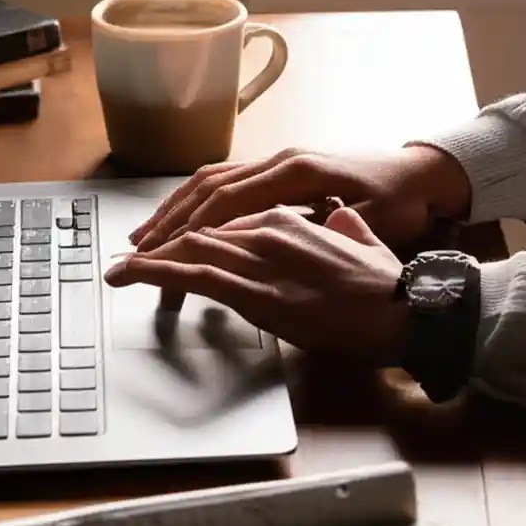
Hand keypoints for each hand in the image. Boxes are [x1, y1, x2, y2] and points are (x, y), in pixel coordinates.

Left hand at [106, 205, 408, 366]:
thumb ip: (344, 228)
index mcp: (286, 217)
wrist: (407, 309)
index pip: (222, 221)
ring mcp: (259, 257)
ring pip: (187, 248)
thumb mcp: (365, 242)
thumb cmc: (388, 284)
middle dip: (158, 247)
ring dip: (146, 259)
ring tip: (118, 270)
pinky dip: (156, 274)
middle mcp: (266, 228)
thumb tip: (337, 220)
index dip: (188, 237)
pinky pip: (194, 276)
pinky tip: (132, 277)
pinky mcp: (255, 290)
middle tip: (129, 261)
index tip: (167, 249)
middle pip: (196, 232)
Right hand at [129, 146, 470, 252]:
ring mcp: (276, 161)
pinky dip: (195, 201)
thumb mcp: (372, 221)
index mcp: (298, 172)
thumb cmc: (399, 202)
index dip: (192, 226)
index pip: (229, 198)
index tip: (162, 252)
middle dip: (170, 220)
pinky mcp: (276, 168)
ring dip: (174, 209)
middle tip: (138, 251)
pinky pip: (224, 180)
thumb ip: (327, 227)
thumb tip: (287, 235)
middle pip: (209, 187)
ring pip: (210, 180)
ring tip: (146, 238)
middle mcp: (279, 160)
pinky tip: (179, 221)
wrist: (419, 174)